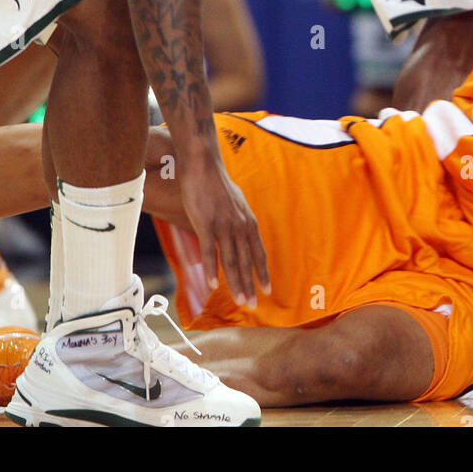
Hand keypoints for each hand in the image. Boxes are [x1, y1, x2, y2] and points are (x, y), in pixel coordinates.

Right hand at [177, 150, 269, 306]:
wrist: (204, 165)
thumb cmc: (218, 185)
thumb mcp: (237, 204)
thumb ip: (240, 221)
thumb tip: (244, 234)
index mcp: (249, 222)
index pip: (259, 252)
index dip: (263, 272)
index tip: (268, 290)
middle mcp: (240, 225)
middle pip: (246, 261)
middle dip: (251, 285)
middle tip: (253, 306)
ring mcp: (223, 224)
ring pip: (231, 259)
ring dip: (235, 283)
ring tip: (240, 301)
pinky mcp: (205, 223)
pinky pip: (209, 250)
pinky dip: (212, 268)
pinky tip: (213, 285)